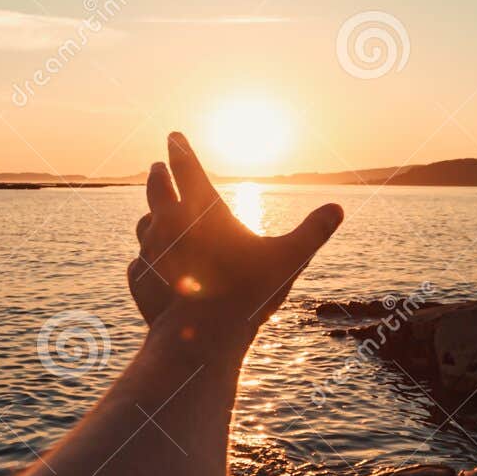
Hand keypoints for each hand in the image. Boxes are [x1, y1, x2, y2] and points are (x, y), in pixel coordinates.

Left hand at [128, 132, 342, 347]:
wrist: (197, 340)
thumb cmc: (246, 294)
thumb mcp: (289, 260)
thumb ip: (313, 232)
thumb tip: (338, 209)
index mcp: (201, 209)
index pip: (185, 166)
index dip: (179, 148)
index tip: (173, 136)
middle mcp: (169, 223)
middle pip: (156, 188)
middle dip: (158, 175)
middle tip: (157, 168)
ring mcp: (149, 252)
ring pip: (143, 223)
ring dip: (150, 215)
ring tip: (155, 215)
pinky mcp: (139, 279)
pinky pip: (139, 262)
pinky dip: (147, 259)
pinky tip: (153, 265)